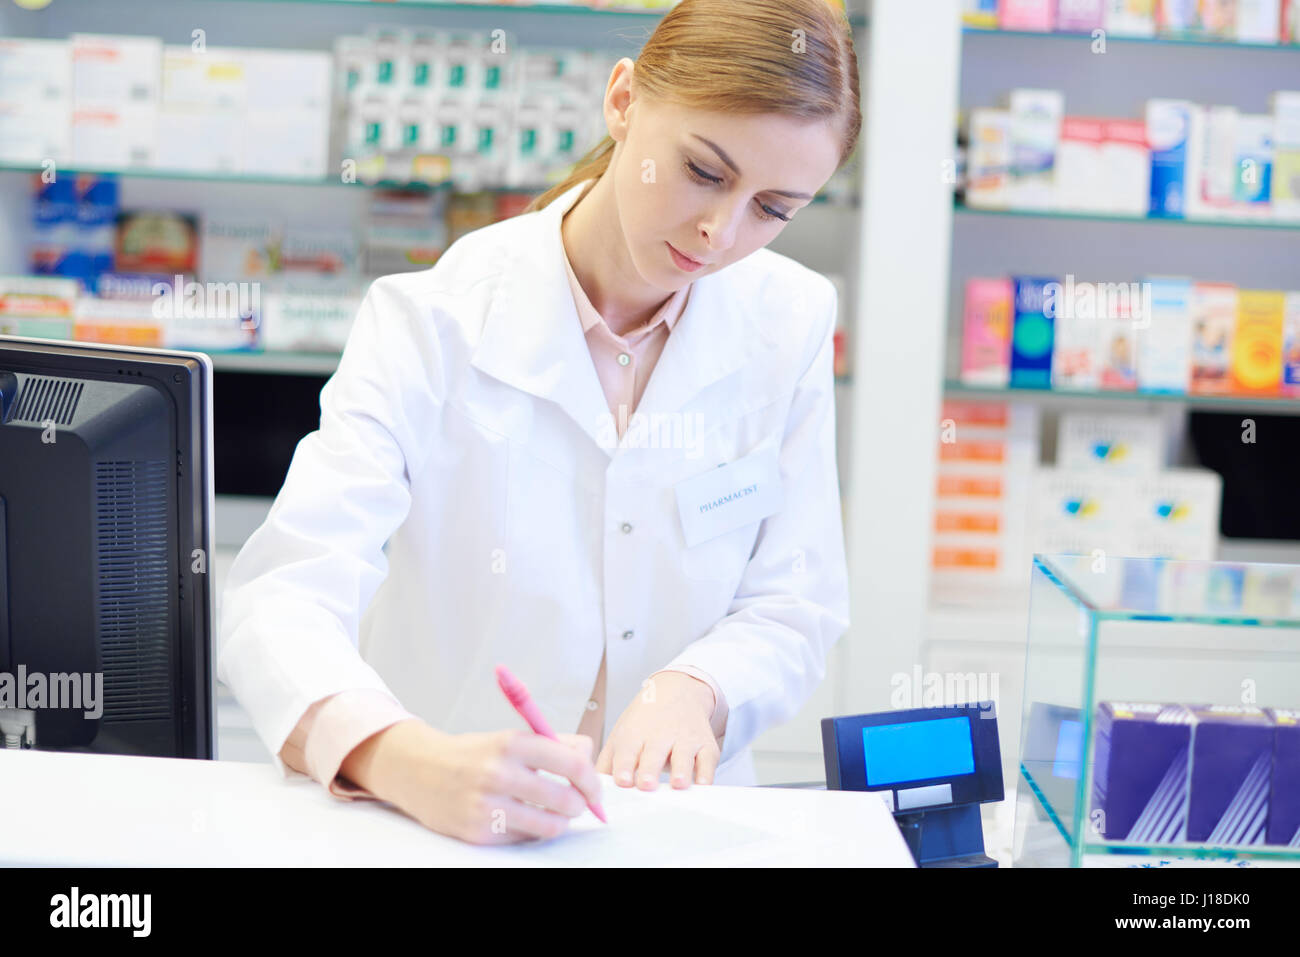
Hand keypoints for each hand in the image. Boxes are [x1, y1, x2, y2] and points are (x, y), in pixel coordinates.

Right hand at [340, 720, 601, 844]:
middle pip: (565, 800)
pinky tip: (523, 818)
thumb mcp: (511, 738)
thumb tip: (588, 755)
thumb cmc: (474, 754)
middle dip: (580, 805)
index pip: (571, 763)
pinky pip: (524, 837)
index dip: (591, 779)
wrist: (420, 771)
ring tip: (556, 814)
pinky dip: (531, 830)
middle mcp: (498, 773)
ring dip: (560, 822)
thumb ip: (553, 743)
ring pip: (549, 826)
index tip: (594, 788)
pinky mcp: (478, 831)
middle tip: (578, 804)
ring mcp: (486, 805)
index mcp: (511, 743)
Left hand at [595, 671, 720, 789]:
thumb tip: (593, 788)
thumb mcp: (622, 734)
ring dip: (681, 770)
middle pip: (654, 753)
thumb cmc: (645, 720)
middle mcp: (660, 734)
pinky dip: (707, 772)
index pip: (627, 750)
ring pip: (683, 755)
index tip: (622, 781)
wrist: (678, 690)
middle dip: (650, 769)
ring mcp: (685, 739)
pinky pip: (708, 759)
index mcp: (635, 734)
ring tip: (678, 784)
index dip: (623, 765)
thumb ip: (608, 763)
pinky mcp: (705, 745)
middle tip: (646, 785)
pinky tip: (703, 784)